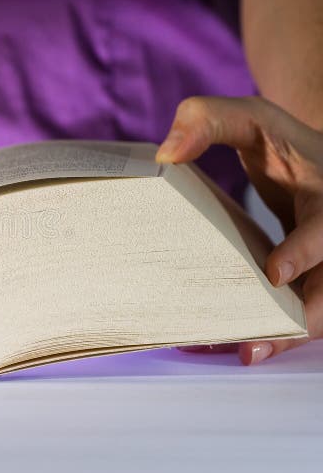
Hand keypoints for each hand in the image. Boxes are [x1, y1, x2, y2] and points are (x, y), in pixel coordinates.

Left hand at [156, 96, 322, 363]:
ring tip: (240, 354)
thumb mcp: (248, 118)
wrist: (309, 159)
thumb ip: (206, 121)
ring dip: (283, 335)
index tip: (275, 273)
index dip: (306, 251)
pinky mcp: (313, 278)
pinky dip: (273, 328)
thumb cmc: (277, 139)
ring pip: (319, 307)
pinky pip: (300, 308)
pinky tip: (234, 342)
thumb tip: (164, 155)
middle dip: (299, 322)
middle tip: (253, 348)